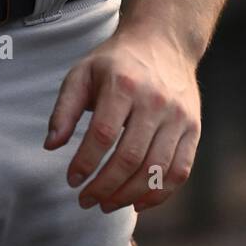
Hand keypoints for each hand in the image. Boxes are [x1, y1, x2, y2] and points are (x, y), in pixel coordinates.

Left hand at [43, 25, 201, 213]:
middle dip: (104, 186)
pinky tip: (137, 202)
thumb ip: (65, 109)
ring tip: (106, 204)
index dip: (85, 163)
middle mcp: (155, 101)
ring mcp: (178, 117)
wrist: (162, 41)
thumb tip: (51, 146)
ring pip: (156, 170)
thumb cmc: (115, 62)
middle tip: (86, 200)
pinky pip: (180, 171)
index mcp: (123, 84)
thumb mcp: (82, 73)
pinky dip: (159, 194)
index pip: (103, 134)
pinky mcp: (194, 129)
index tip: (72, 180)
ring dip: (128, 195)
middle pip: (130, 157)